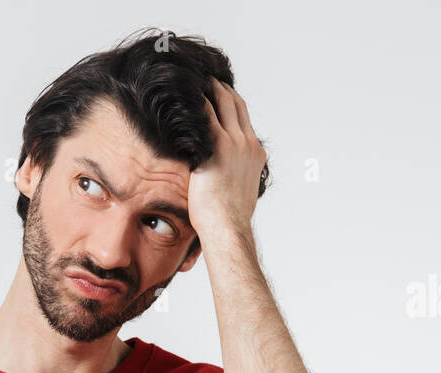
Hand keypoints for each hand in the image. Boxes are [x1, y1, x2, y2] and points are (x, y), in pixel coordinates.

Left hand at [187, 80, 266, 239]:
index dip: (232, 103)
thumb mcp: (242, 194)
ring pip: (223, 103)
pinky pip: (206, 114)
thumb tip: (229, 182)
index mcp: (256, 154)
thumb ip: (238, 178)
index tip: (220, 93)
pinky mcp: (218, 148)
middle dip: (221, 88)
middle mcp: (249, 144)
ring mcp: (235, 144)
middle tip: (205, 77)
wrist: (229, 228)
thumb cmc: (230, 220)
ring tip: (193, 78)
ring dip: (209, 87)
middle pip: (235, 104)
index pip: (244, 119)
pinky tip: (183, 92)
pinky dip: (197, 101)